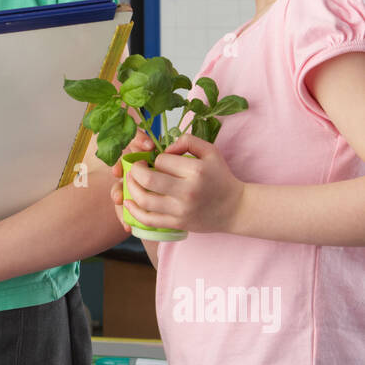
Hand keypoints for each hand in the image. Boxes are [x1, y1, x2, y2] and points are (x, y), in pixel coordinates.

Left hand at [113, 133, 244, 234]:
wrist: (235, 208)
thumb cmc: (220, 177)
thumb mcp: (210, 151)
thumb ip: (187, 141)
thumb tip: (164, 148)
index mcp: (195, 171)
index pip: (161, 160)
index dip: (156, 158)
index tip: (158, 160)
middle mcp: (187, 191)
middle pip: (147, 178)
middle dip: (134, 170)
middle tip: (135, 167)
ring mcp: (181, 210)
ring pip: (144, 200)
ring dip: (131, 188)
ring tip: (131, 181)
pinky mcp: (177, 224)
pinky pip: (148, 220)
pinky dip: (134, 211)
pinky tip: (129, 202)